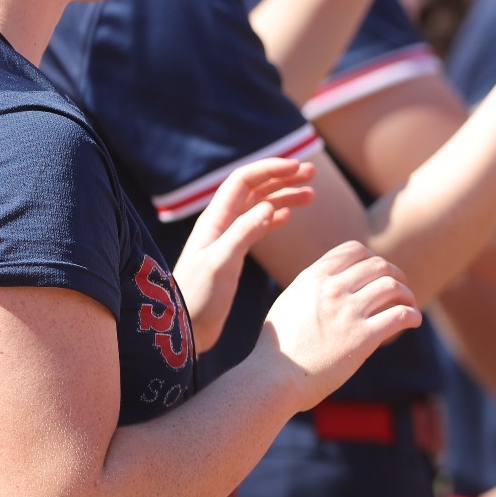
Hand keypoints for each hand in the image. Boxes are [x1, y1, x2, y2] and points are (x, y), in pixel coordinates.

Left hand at [171, 159, 315, 348]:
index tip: (298, 167)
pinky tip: (290, 216)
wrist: (184, 329)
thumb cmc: (198, 298)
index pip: (244, 181)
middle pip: (254, 189)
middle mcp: (221, 224)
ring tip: (311, 194)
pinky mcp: (233, 255)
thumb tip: (269, 207)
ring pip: (259, 206)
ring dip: (283, 196)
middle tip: (311, 173)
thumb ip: (243, 234)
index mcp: (215, 221)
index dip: (270, 169)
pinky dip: (276, 216)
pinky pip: (257, 226)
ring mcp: (227, 239)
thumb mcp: (221, 265)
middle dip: (282, 177)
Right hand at [255, 242, 421, 410]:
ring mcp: (348, 311)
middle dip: (395, 274)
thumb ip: (312, 287)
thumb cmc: (278, 347)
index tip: (378, 272)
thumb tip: (333, 279)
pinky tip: (414, 321)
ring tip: (409, 305)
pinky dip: (413, 315)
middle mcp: (332, 289)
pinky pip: (400, 315)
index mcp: (313, 278)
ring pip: (392, 286)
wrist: (273, 379)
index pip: (353, 250)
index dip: (372, 258)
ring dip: (407, 294)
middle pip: (378, 265)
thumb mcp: (289, 303)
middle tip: (401, 288)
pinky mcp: (362, 336)